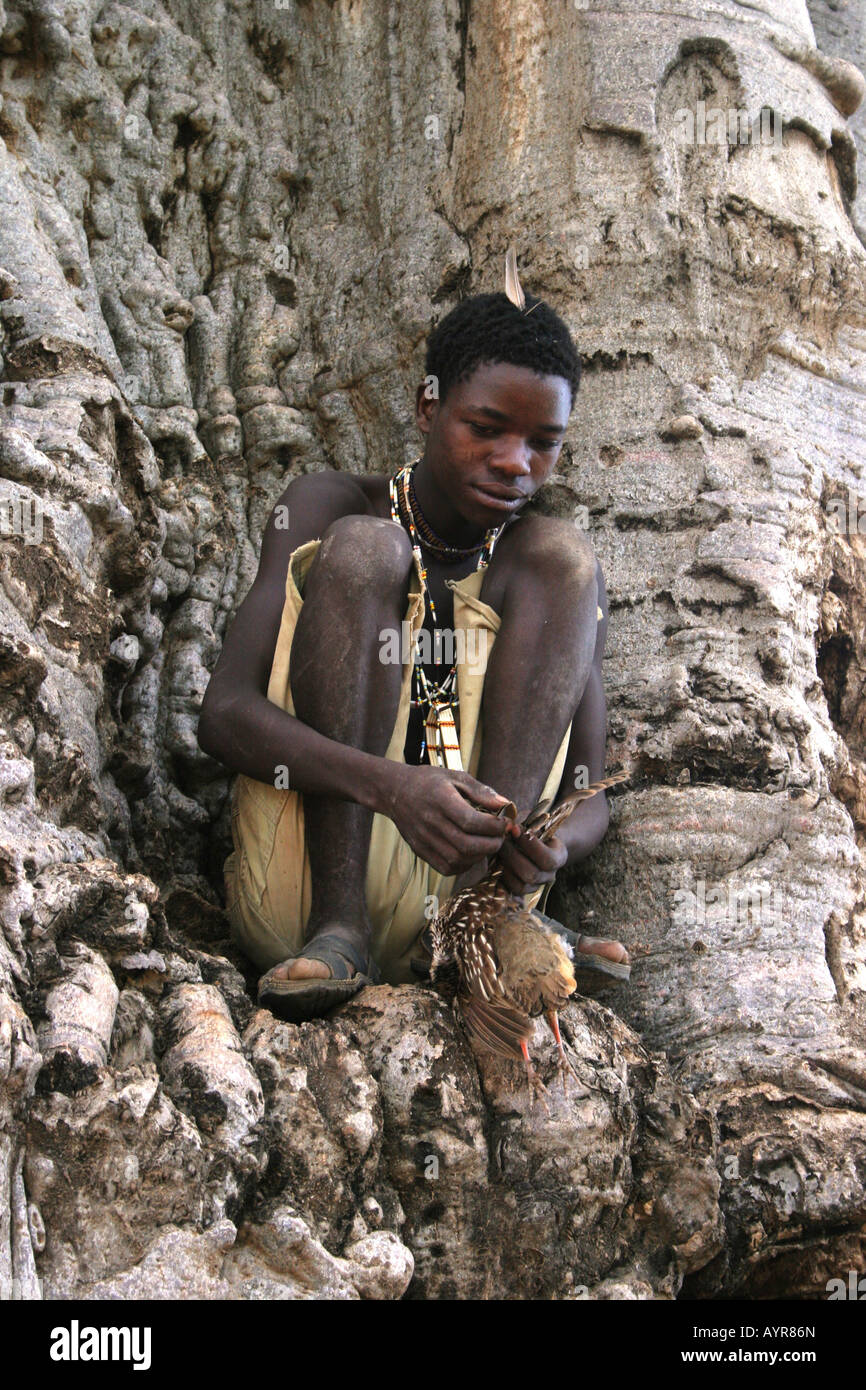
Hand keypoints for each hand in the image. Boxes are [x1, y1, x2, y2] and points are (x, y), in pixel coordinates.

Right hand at [380, 764, 512, 876]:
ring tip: (487, 844)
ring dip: (479, 856)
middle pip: (467, 845)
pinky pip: (446, 867)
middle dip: (491, 844)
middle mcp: (430, 822)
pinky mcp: (420, 850)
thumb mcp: (455, 777)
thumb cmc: (428, 781)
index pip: (471, 821)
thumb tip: (505, 805)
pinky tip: (470, 853)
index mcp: (441, 800)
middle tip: (500, 837)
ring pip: (458, 859)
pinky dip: (464, 865)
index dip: (493, 826)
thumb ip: (481, 791)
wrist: (394, 791)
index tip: (504, 823)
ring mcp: (424, 839)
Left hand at [497, 825, 567, 896]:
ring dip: (505, 868)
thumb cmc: (533, 829)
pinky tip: (496, 864)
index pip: (547, 859)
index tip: (515, 829)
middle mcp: (550, 875)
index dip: (530, 845)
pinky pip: (511, 892)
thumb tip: (508, 825)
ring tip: (497, 853)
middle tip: (501, 841)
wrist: (534, 842)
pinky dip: (501, 879)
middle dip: (513, 856)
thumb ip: (523, 826)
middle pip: (532, 874)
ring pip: (521, 886)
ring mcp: (537, 886)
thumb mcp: (532, 824)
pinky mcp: (522, 892)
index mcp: (559, 857)